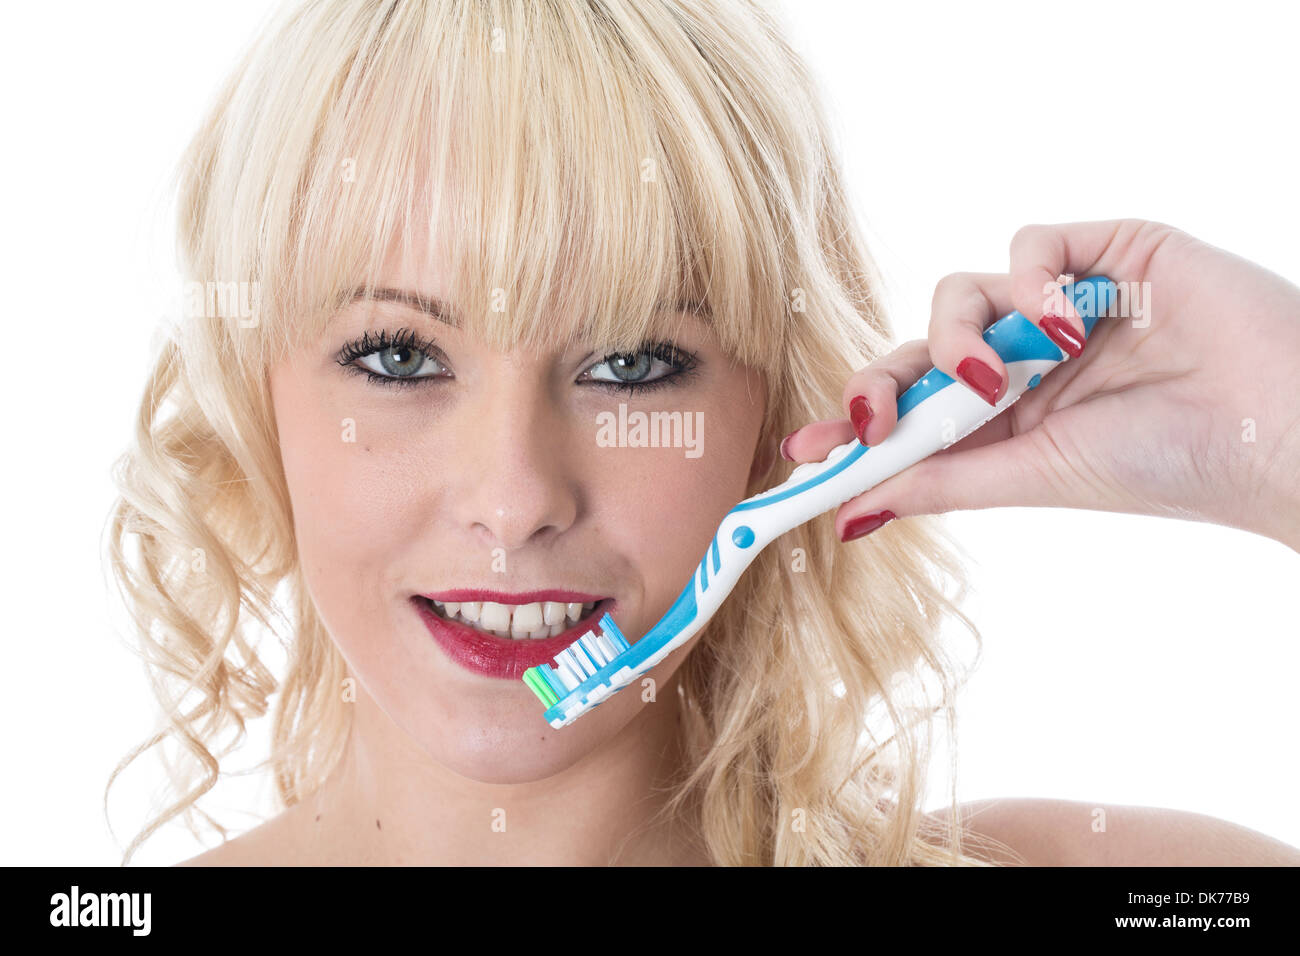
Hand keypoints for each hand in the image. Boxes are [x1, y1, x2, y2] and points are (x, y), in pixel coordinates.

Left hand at [779, 219, 1299, 550]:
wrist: (1274, 431)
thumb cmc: (1166, 466)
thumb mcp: (1031, 477)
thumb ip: (939, 482)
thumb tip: (849, 513)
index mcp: (1009, 418)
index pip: (912, 411)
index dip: (856, 422)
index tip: (801, 453)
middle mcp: (1025, 361)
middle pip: (919, 350)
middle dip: (882, 382)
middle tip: (869, 419)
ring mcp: (1060, 307)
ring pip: (957, 293)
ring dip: (957, 337)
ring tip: (997, 382)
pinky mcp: (1102, 254)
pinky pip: (1027, 245)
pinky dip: (1027, 284)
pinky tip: (1064, 329)